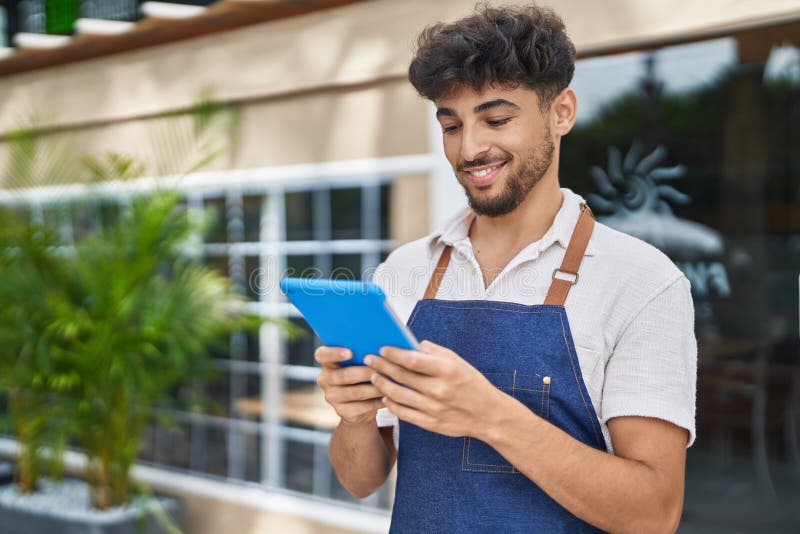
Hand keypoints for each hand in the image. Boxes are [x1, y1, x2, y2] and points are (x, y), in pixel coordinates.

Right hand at [315, 346, 384, 425]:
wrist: (359, 405)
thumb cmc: (362, 375)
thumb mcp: (359, 363)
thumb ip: (362, 354)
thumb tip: (378, 347)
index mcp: (326, 362)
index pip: (322, 354)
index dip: (334, 353)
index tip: (350, 352)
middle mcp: (325, 379)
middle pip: (343, 375)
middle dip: (364, 372)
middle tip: (381, 368)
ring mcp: (332, 397)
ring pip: (356, 392)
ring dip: (374, 387)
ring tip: (389, 383)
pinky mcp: (342, 411)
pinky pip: (362, 406)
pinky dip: (377, 401)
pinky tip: (388, 397)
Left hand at [364, 340, 506, 438]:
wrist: (488, 415)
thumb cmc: (471, 383)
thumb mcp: (457, 362)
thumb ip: (433, 352)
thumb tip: (410, 345)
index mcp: (447, 371)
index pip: (413, 360)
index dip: (394, 354)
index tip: (382, 348)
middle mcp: (439, 390)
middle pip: (402, 377)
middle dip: (382, 366)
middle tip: (369, 359)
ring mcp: (434, 409)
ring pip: (398, 396)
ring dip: (382, 385)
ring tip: (374, 377)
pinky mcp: (430, 423)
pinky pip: (403, 413)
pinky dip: (391, 404)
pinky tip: (386, 396)